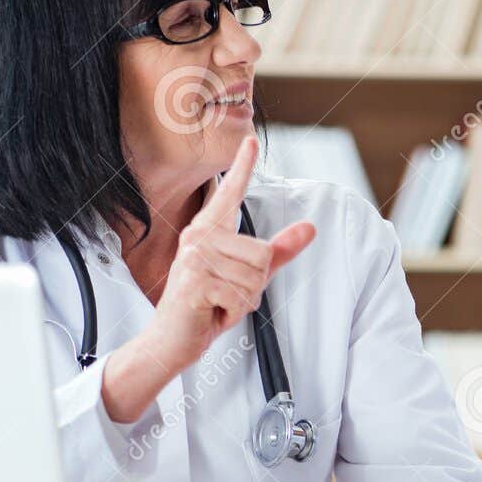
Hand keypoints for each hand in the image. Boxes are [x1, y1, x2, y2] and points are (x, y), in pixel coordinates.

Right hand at [100, 135, 315, 421]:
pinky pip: (242, 295)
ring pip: (255, 276)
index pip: (230, 194)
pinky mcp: (196, 282)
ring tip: (219, 302)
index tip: (251, 141)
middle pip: (262, 253)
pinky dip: (234, 312)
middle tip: (226, 293)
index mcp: (209, 231)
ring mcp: (195, 258)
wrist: (172, 339)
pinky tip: (212, 311)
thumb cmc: (206, 305)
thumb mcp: (247, 276)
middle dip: (254, 284)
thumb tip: (310, 228)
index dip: (243, 166)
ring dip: (244, 299)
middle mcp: (199, 237)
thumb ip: (279, 251)